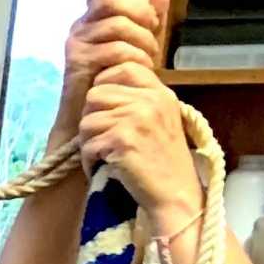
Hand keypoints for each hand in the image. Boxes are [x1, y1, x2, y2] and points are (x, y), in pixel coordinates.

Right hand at [54, 0, 167, 140]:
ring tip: (148, 59)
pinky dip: (134, 58)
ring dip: (141, 40)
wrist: (95, 119)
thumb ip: (150, 19)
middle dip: (139, 13)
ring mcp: (78, 44)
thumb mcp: (140, 44)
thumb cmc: (117, 82)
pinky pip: (114, 48)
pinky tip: (139, 70)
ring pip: (116, 23)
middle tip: (153, 31)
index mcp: (95, 18)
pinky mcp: (78, 63)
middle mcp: (82, 26)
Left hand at [77, 54, 199, 228]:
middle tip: (103, 138)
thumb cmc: (163, 161)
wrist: (175, 194)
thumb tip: (104, 84)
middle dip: (93, 118)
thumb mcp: (161, 119)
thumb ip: (140, 99)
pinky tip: (103, 167)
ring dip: (89, 141)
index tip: (108, 110)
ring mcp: (137, 118)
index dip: (105, 86)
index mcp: (160, 92)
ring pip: (87, 119)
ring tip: (104, 154)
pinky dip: (89, 160)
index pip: (122, 68)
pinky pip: (87, 143)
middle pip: (96, 94)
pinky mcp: (122, 140)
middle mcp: (150, 100)